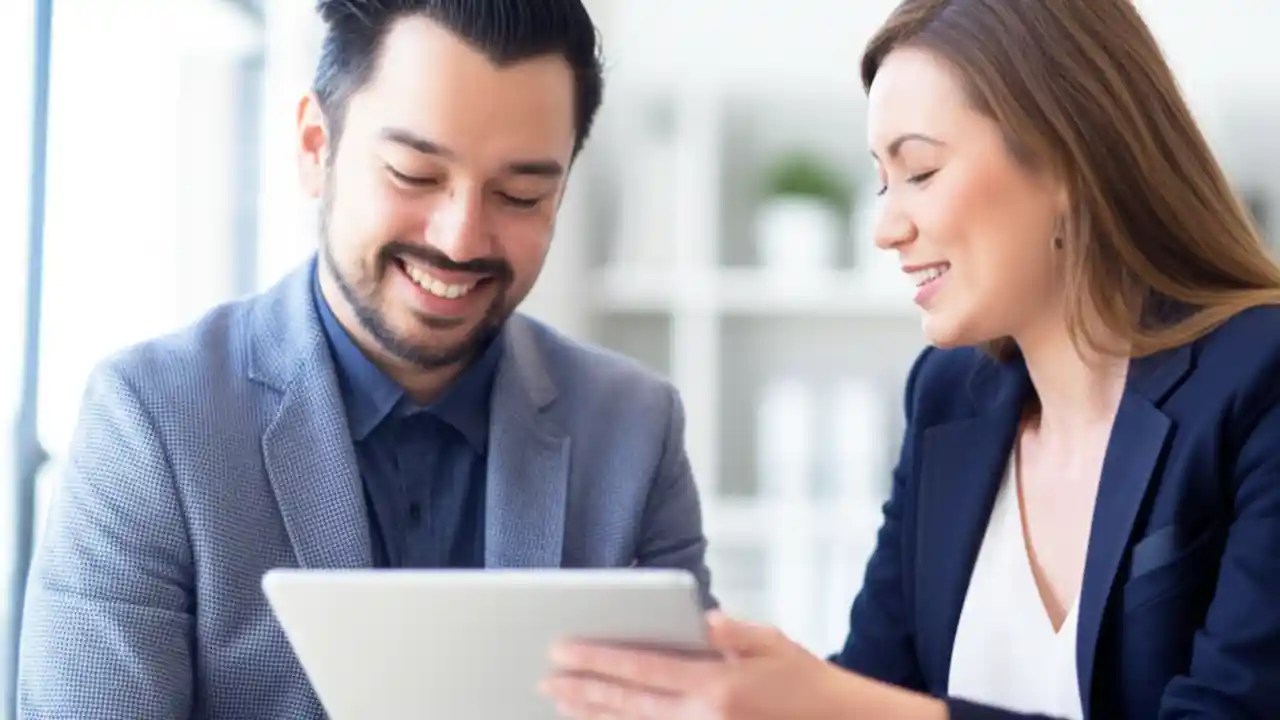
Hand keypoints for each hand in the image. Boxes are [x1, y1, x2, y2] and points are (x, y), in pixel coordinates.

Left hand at [541, 610, 862, 718]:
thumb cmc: (806, 681)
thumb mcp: (775, 644)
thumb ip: (735, 632)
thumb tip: (703, 620)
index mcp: (716, 686)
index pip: (642, 668)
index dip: (597, 659)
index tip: (562, 649)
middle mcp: (702, 719)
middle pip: (627, 704)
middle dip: (582, 690)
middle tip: (545, 679)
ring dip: (593, 716)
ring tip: (560, 704)